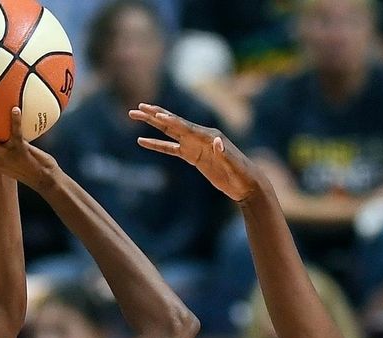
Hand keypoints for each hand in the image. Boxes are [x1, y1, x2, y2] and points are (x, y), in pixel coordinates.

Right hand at [129, 103, 262, 201]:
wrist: (246, 184)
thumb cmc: (242, 174)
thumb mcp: (234, 164)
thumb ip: (225, 153)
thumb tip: (217, 142)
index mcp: (209, 136)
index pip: (185, 127)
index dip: (170, 121)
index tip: (154, 113)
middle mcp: (200, 136)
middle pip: (173, 123)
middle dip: (154, 115)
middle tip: (138, 107)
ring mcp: (194, 145)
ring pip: (168, 132)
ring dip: (152, 124)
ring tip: (135, 115)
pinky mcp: (192, 156)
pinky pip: (170, 148)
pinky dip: (157, 144)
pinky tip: (142, 141)